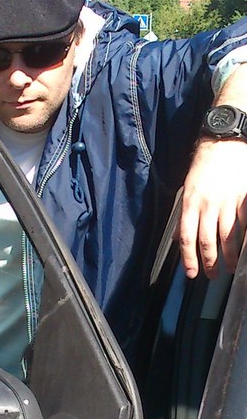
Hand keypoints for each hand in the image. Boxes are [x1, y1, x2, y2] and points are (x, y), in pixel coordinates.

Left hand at [175, 139, 246, 278]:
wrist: (225, 143)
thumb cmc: (204, 165)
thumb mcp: (187, 188)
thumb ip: (183, 214)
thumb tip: (177, 237)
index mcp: (190, 203)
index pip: (186, 237)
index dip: (188, 258)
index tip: (191, 273)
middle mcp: (207, 204)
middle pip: (207, 241)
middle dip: (209, 262)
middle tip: (212, 275)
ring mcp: (228, 202)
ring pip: (228, 236)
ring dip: (229, 255)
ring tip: (231, 267)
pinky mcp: (244, 197)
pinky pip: (245, 223)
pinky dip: (245, 238)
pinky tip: (245, 248)